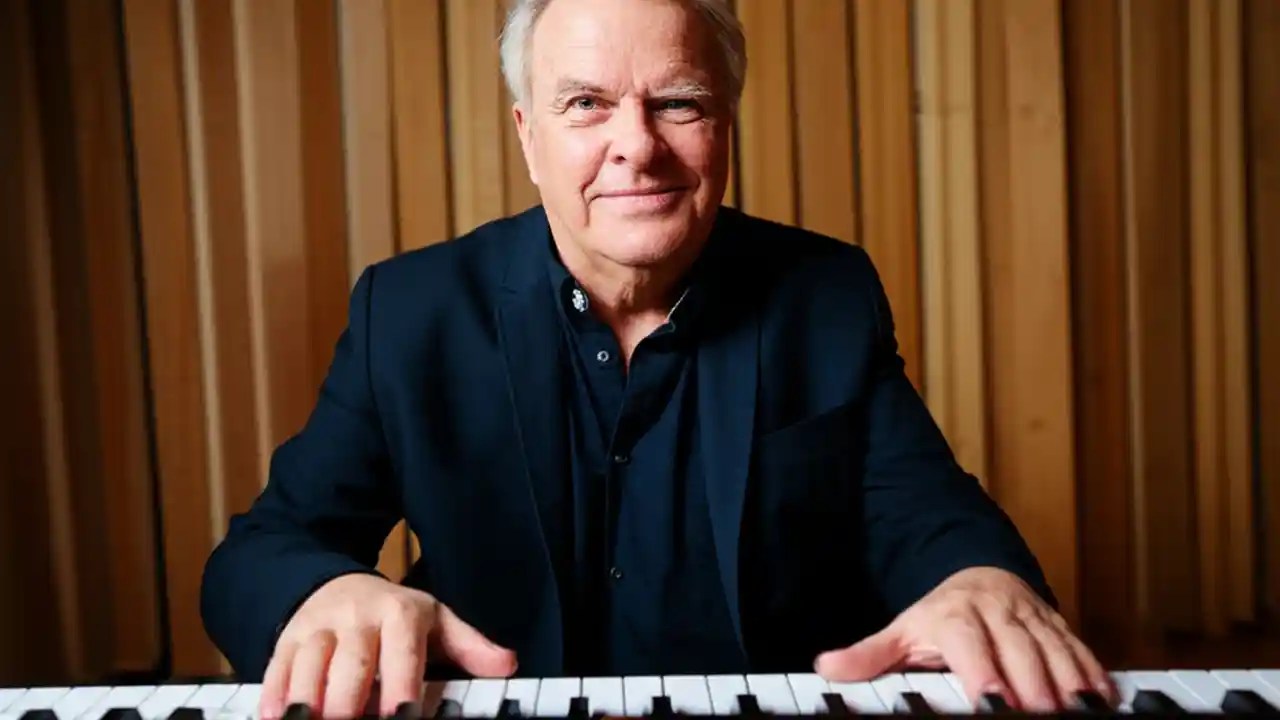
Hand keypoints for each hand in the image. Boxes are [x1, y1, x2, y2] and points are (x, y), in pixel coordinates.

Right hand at [260, 573, 516, 718]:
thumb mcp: (435, 622)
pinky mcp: (288, 639)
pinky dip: (273, 694)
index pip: (402, 650)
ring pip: (309, 663)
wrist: (337, 584)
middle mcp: (357, 617)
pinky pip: (277, 667)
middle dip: (348, 700)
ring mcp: (319, 627)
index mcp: (400, 612)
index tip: (403, 716)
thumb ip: (469, 646)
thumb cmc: (393, 614)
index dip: (401, 684)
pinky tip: (274, 717)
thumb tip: (507, 664)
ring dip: (306, 698)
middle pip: (351, 661)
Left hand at [814, 567, 1114, 711]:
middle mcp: (998, 614)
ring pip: (1056, 651)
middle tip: (1043, 717)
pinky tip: (1102, 700)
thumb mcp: (902, 631)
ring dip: (1069, 684)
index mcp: (956, 616)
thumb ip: (870, 654)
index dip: (983, 672)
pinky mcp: (1059, 625)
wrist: (980, 574)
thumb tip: (827, 667)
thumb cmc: (940, 614)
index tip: (991, 700)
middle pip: (1020, 651)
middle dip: (1034, 687)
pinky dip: (1093, 673)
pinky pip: (1080, 648)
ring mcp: (1032, 618)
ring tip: (1078, 714)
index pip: (970, 644)